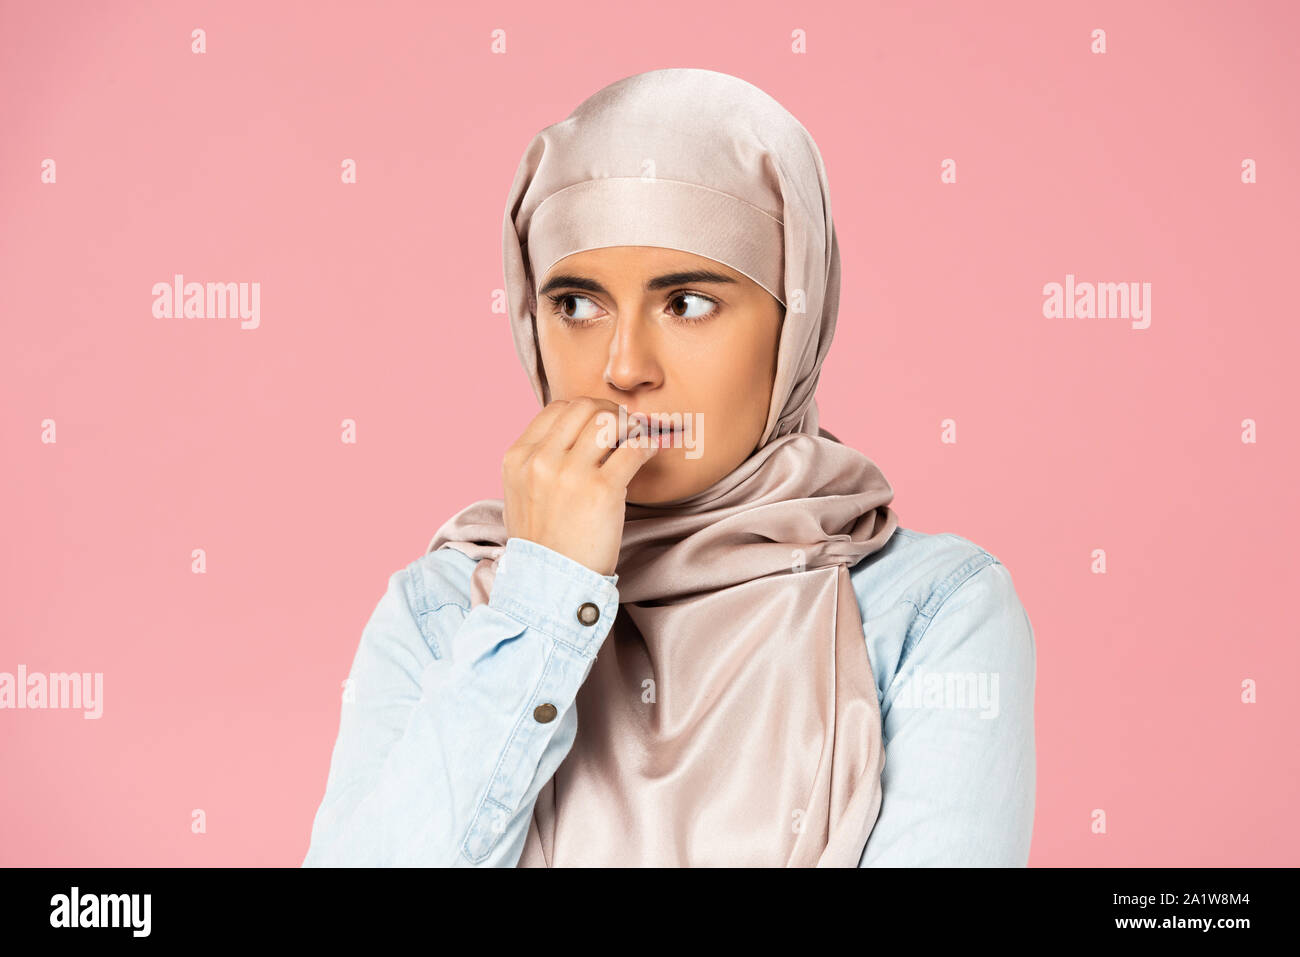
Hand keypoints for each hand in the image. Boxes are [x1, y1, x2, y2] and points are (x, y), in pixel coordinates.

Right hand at [501, 397, 659, 576]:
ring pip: (609, 421)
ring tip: (637, 439)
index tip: (600, 422)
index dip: (584, 410)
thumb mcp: (522, 493)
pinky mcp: (602, 490)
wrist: (550, 584)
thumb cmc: (543, 542)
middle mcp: (541, 460)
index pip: (556, 408)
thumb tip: (577, 434)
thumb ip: (539, 460)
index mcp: (518, 458)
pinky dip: (647, 445)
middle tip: (624, 426)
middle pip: (584, 407)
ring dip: (630, 425)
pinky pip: (634, 449)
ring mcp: (571, 473)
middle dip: (609, 411)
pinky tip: (650, 452)